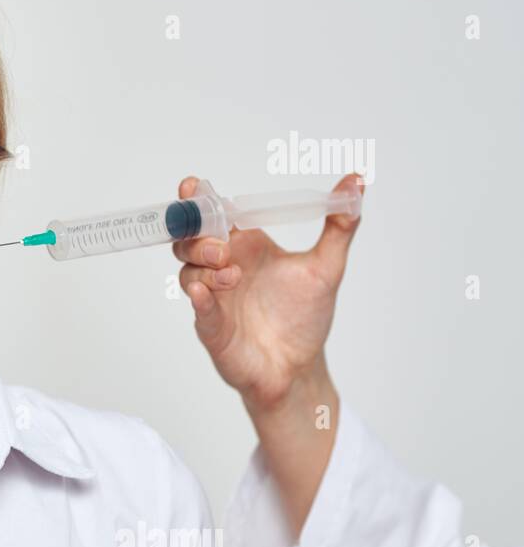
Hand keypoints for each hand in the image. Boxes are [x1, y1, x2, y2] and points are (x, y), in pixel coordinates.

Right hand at [173, 173, 365, 412]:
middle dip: (198, 234)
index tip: (195, 185)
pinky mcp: (211, 327)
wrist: (299, 365)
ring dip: (204, 266)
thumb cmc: (304, 317)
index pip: (215, 214)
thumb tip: (358, 181)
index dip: (200, 198)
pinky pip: (197, 308)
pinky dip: (198, 297)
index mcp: (245, 246)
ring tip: (232, 274)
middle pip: (190, 239)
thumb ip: (339, 225)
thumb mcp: (327, 266)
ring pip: (189, 271)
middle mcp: (223, 267)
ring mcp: (214, 297)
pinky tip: (204, 292)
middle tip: (224, 247)